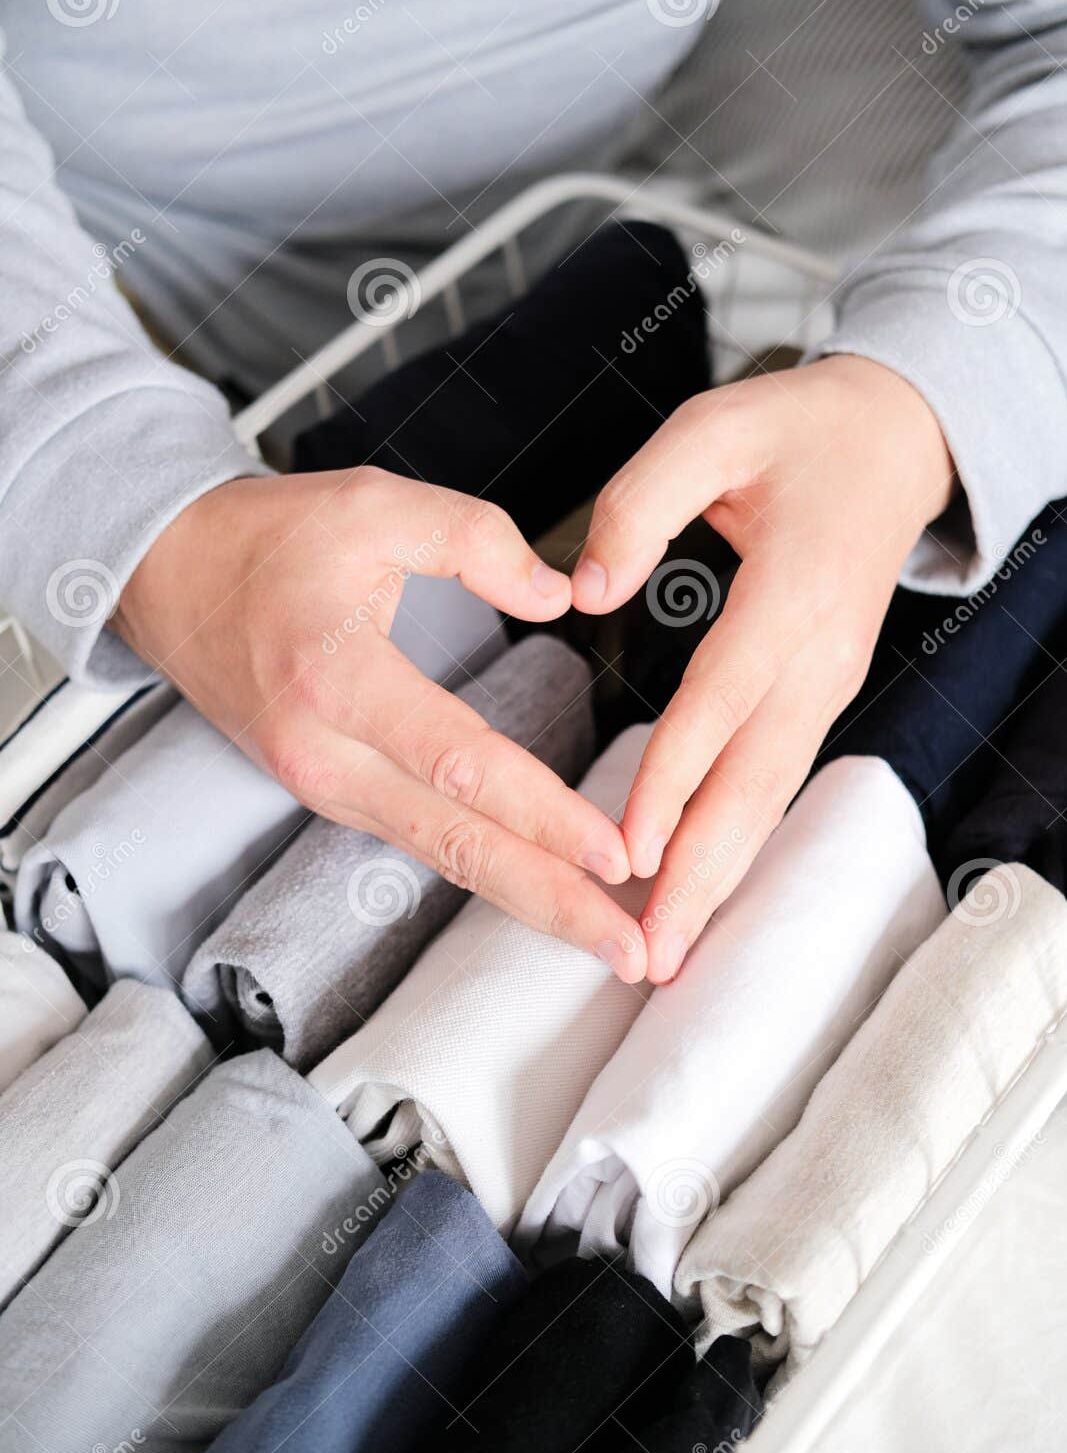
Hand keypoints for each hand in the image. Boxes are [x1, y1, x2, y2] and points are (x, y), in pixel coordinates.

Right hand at [113, 467, 645, 980]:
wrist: (168, 578)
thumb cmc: (267, 542)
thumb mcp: (372, 503)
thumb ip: (475, 539)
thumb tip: (560, 594)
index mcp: (337, 679)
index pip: (459, 761)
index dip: (541, 813)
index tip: (613, 851)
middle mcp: (326, 753)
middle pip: (456, 845)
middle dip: (553, 902)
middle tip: (632, 949)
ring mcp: (324, 785)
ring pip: (443, 858)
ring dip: (531, 900)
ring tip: (607, 937)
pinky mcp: (333, 793)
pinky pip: (424, 841)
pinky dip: (491, 871)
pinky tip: (546, 890)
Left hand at [571, 354, 955, 982]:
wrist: (893, 441)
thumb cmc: (796, 430)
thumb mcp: (711, 427)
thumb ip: (639, 500)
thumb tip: (583, 591)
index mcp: (796, 589)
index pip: (723, 698)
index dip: (675, 776)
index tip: (629, 850)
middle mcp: (820, 654)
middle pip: (755, 780)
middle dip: (701, 873)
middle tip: (648, 953)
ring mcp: (827, 682)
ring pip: (769, 796)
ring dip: (719, 877)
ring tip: (666, 950)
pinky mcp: (817, 694)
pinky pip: (771, 780)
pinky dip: (735, 841)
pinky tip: (695, 889)